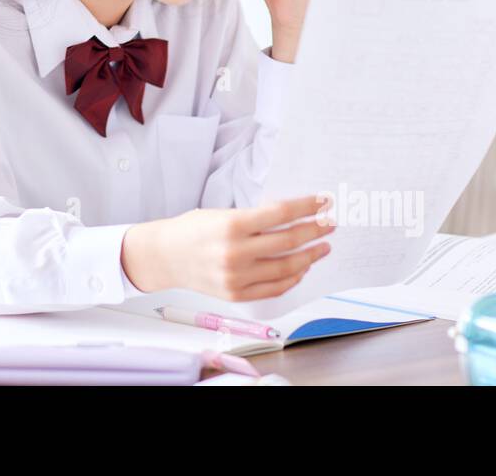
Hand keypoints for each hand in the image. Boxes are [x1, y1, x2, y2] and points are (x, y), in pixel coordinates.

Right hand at [121, 196, 334, 300]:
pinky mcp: (237, 294)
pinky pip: (275, 288)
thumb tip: (292, 217)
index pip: (281, 214)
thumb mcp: (222, 213)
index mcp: (232, 225)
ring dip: (310, 256)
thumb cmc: (192, 230)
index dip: (307, 207)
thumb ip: (254, 218)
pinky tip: (302, 267)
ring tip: (323, 246)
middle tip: (330, 223)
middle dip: (315, 230)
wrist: (165, 257)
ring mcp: (237, 277)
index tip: (323, 201)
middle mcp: (236, 253)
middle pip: (288, 241)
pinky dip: (293, 278)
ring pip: (287, 268)